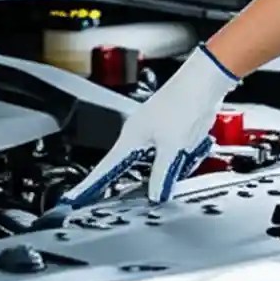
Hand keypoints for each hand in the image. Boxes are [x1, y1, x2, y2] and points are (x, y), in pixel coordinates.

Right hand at [62, 46, 239, 205]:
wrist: (205, 81)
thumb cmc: (184, 103)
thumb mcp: (172, 147)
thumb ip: (162, 174)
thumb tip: (155, 195)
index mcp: (130, 138)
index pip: (105, 169)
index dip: (91, 186)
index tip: (75, 199)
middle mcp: (139, 135)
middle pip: (138, 169)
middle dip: (155, 174)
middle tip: (160, 178)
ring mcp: (155, 133)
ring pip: (162, 163)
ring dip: (177, 160)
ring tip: (190, 146)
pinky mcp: (171, 131)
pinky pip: (175, 153)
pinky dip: (187, 153)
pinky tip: (197, 143)